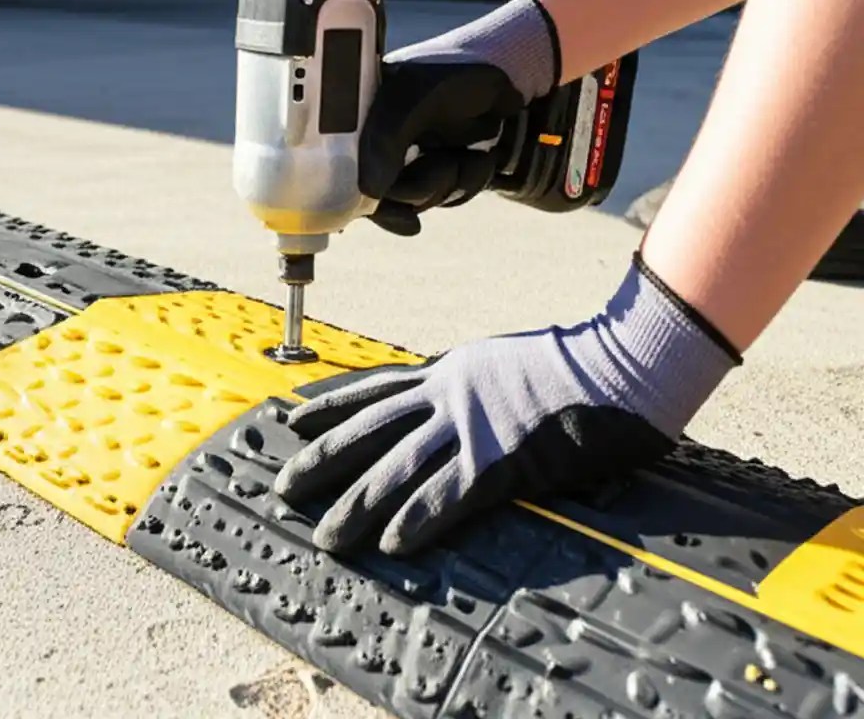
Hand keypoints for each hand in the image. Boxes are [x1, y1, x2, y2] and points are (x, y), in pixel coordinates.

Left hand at [274, 255, 740, 554]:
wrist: (624, 361)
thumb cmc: (579, 366)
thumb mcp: (509, 363)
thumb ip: (474, 386)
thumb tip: (452, 403)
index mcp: (451, 371)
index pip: (376, 391)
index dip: (332, 408)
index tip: (293, 421)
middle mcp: (449, 395)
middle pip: (370, 432)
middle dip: (322, 463)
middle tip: (283, 488)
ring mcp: (472, 426)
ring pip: (398, 470)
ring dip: (358, 507)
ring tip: (326, 537)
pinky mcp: (503, 460)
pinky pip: (450, 495)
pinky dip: (418, 521)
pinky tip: (391, 546)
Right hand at [359, 0, 559, 235]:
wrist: (506, 71)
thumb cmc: (452, 74)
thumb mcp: (412, 99)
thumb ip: (386, 142)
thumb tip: (369, 193)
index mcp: (359, 123)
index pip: (344, 175)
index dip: (366, 202)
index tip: (395, 211)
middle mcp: (378, 144)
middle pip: (385, 197)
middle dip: (423, 190)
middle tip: (446, 166)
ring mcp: (411, 159)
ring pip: (419, 201)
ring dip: (451, 185)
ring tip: (470, 156)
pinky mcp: (442, 169)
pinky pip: (446, 197)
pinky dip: (467, 185)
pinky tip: (480, 159)